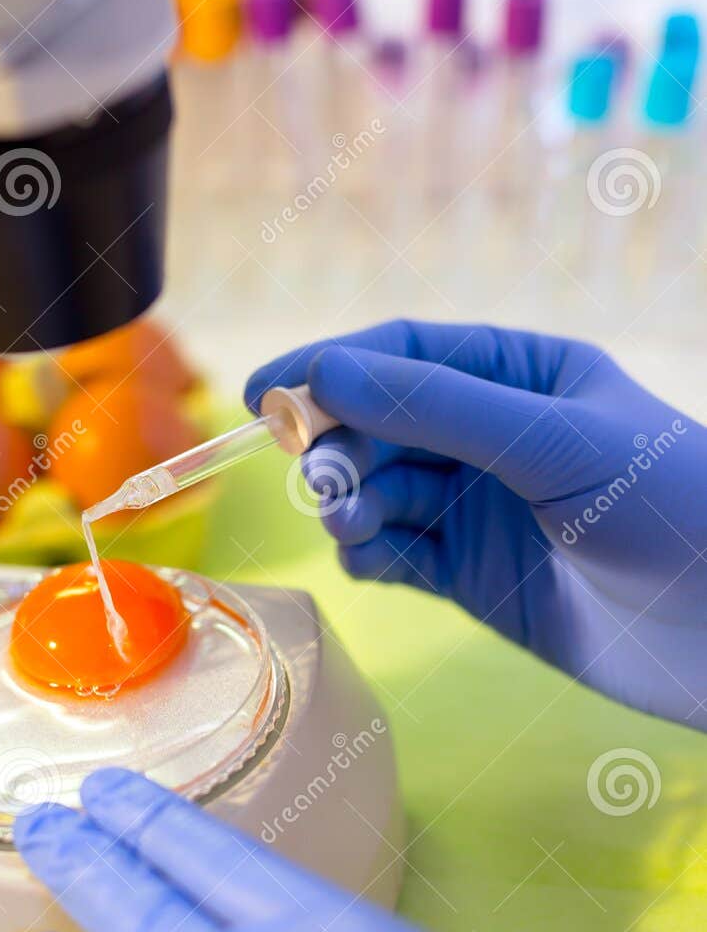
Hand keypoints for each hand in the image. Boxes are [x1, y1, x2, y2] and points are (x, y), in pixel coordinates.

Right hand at [246, 320, 706, 728]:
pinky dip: (368, 552)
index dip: (331, 366)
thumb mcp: (552, 443)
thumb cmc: (669, 509)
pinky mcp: (470, 580)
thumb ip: (437, 407)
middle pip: (379, 424)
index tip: (265, 392)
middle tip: (326, 477)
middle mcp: (492, 437)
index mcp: (522, 375)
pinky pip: (392, 553)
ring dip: (350, 501)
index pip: (405, 352)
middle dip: (342, 444)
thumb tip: (326, 373)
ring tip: (353, 521)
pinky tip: (373, 557)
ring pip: (378, 491)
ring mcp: (478, 510)